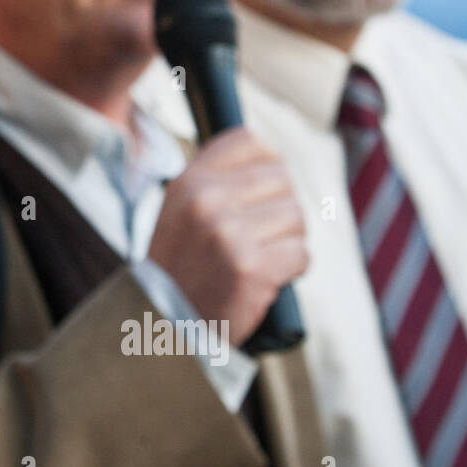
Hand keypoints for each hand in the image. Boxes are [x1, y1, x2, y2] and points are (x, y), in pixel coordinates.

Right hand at [148, 127, 308, 343]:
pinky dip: (292, 270)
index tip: (262, 191)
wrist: (165, 324)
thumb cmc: (182, 267)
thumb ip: (218, 182)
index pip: (250, 143)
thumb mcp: (181, 211)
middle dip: (280, 211)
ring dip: (287, 242)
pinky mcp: (251, 268)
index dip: (267, 164)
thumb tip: (274, 158)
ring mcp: (228, 233)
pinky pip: (300, 254)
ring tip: (258, 259)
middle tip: (257, 238)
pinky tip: (265, 279)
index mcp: (188, 181)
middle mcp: (207, 200)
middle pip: (282, 180)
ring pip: (296, 218)